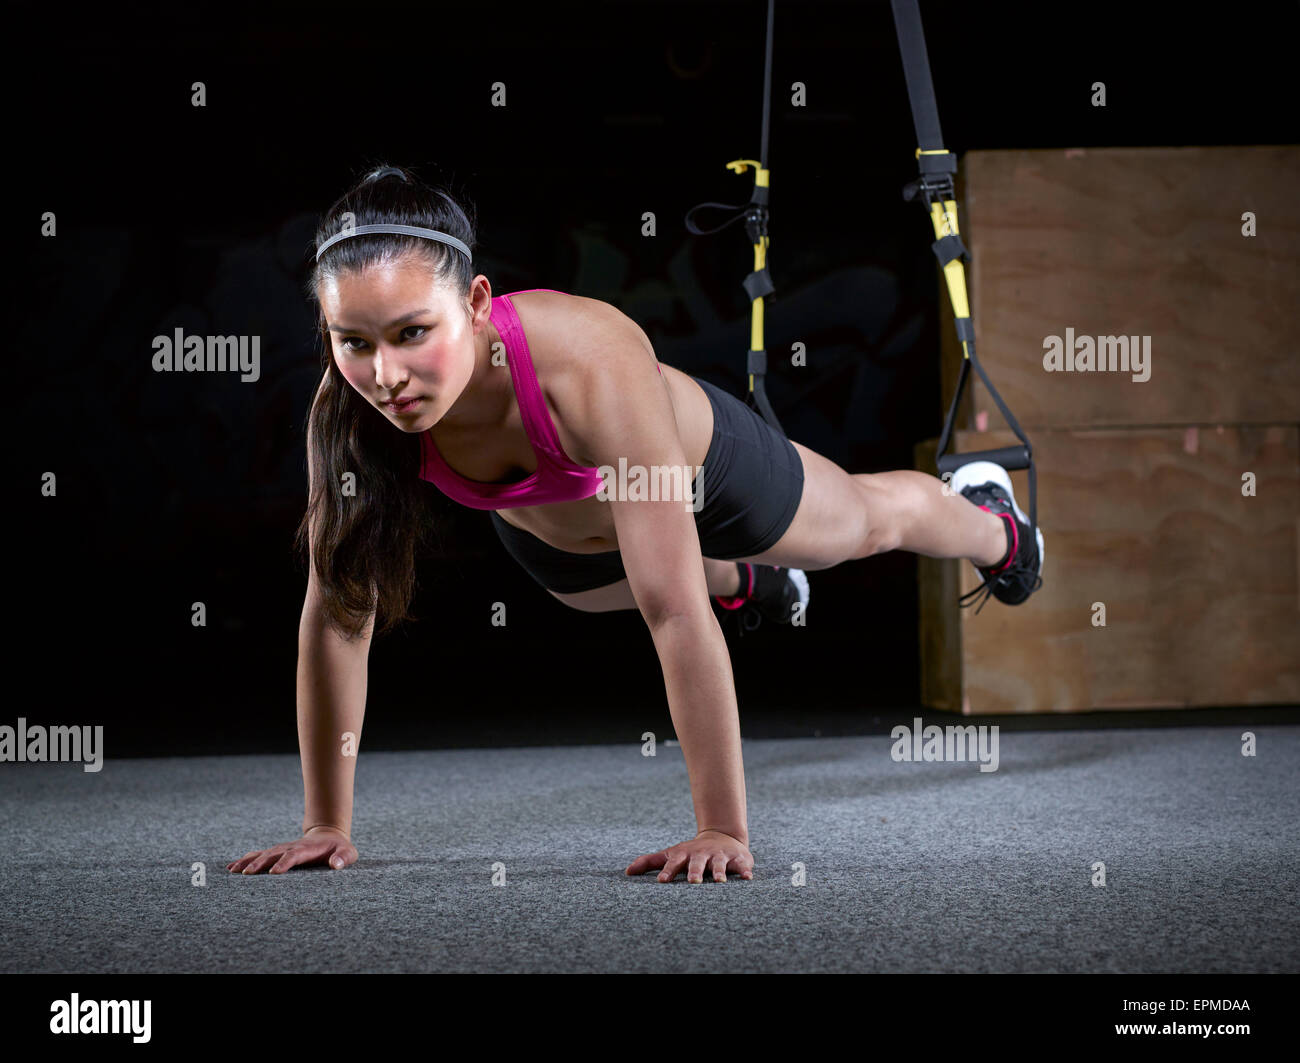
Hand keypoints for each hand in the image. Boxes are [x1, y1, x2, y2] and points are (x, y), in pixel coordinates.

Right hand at [226, 825, 356, 874]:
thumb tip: (335, 865)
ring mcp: (282, 849)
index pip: (293, 856)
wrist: (329, 836)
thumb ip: (343, 858)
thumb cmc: (339, 849)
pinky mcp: (276, 853)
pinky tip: (231, 867)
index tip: (274, 873)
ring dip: (247, 862)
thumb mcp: (348, 853)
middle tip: (246, 875)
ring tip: (232, 871)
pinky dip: (245, 860)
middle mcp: (291, 848)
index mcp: (306, 849)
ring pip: (262, 855)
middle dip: (259, 864)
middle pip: (273, 855)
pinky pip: (259, 856)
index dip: (284, 863)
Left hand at [625, 829, 753, 882]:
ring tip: (720, 881)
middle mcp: (702, 855)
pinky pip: (741, 866)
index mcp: (685, 856)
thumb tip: (626, 872)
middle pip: (697, 863)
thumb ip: (649, 862)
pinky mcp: (738, 860)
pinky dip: (745, 871)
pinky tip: (747, 878)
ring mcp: (720, 857)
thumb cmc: (690, 853)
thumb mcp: (671, 854)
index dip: (668, 871)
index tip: (661, 881)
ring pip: (719, 865)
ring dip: (719, 872)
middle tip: (693, 881)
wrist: (721, 837)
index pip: (674, 863)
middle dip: (695, 871)